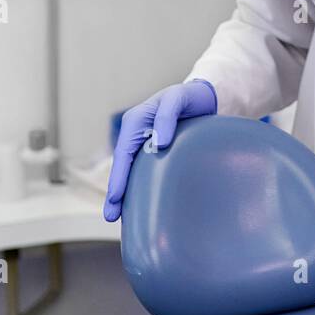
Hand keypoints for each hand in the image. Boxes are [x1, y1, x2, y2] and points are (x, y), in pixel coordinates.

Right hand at [102, 79, 216, 221]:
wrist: (203, 96)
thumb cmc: (189, 96)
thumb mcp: (178, 99)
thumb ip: (167, 116)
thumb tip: (158, 143)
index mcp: (135, 120)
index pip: (123, 153)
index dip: (118, 177)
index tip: (115, 197)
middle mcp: (135, 133)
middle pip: (122, 166)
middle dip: (115, 192)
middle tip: (111, 217)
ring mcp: (143, 142)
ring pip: (130, 171)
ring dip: (124, 193)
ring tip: (119, 218)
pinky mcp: (154, 150)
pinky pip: (142, 170)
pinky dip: (138, 186)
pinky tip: (139, 203)